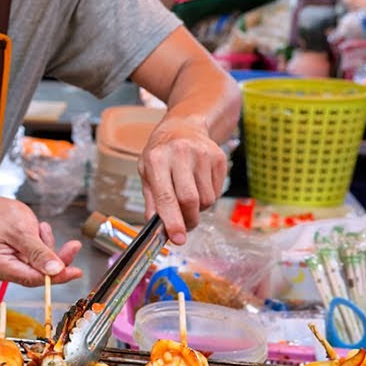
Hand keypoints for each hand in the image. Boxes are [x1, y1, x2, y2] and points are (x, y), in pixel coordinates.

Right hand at [0, 197, 82, 286]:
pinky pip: (34, 263)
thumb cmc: (0, 215)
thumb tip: (56, 271)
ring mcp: (4, 270)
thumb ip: (39, 253)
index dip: (56, 277)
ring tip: (40, 229)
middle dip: (54, 258)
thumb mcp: (22, 230)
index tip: (76, 272)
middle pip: (36, 274)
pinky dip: (41, 249)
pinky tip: (37, 233)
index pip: (31, 278)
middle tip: (73, 246)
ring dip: (45, 249)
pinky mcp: (12, 266)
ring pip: (38, 268)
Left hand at [140, 115, 227, 245]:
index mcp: (157, 159)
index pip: (166, 196)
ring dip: (198, 209)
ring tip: (188, 196)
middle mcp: (180, 154)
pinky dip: (208, 198)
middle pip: (190, 200)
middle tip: (183, 227)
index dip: (173, 221)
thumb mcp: (146, 172)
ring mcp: (202, 154)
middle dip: (188, 220)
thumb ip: (151, 200)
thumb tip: (155, 227)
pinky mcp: (219, 158)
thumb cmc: (160, 153)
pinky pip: (217, 192)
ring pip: (206, 200)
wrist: (183, 126)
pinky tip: (198, 185)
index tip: (177, 239)